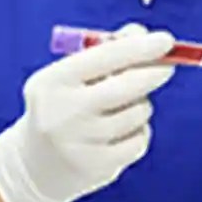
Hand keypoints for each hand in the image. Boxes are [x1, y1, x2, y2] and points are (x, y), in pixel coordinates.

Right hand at [0, 24, 174, 201]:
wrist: (34, 165)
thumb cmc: (63, 106)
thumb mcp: (71, 75)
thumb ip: (107, 50)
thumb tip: (143, 35)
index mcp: (53, 82)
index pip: (104, 58)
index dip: (139, 48)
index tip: (166, 40)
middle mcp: (63, 113)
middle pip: (125, 88)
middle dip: (153, 73)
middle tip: (167, 67)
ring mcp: (79, 144)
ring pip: (137, 113)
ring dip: (142, 105)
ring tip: (124, 107)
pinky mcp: (96, 167)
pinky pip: (139, 141)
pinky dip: (139, 132)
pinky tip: (121, 133)